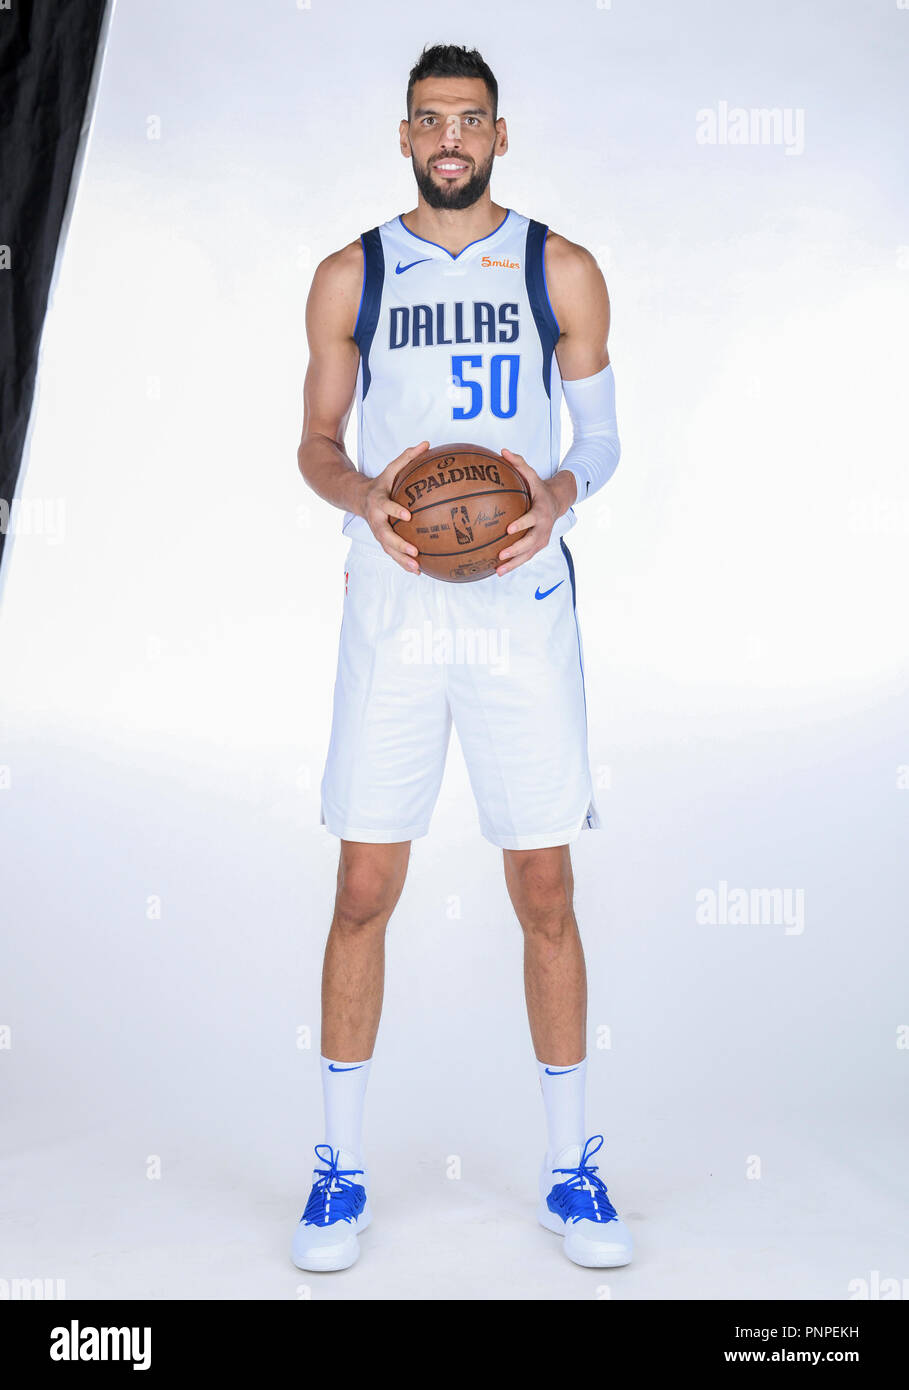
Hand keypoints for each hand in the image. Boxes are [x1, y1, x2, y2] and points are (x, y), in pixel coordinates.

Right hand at [362, 441, 428, 573]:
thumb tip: (427, 443)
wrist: (357, 498)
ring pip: (388, 549)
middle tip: (414, 551)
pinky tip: (420, 570)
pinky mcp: (382, 540)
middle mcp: (376, 519)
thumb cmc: (381, 483)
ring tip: (417, 569)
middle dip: (399, 545)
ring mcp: (378, 532)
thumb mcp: (391, 469)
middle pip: (385, 535)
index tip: (408, 514)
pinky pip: (392, 553)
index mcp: (378, 501)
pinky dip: (403, 562)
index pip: (385, 506)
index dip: (394, 510)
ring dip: (401, 560)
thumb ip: (407, 457)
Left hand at [495, 449, 568, 575]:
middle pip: (531, 542)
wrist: (556, 503)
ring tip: (498, 571)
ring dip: (514, 564)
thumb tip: (502, 451)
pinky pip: (525, 558)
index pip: (532, 519)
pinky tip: (497, 571)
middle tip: (502, 554)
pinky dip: (513, 565)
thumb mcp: (532, 475)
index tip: (509, 528)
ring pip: (528, 555)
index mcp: (541, 511)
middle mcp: (543, 527)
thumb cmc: (538, 488)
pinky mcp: (537, 547)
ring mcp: (541, 539)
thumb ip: (519, 463)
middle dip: (517, 549)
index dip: (522, 524)